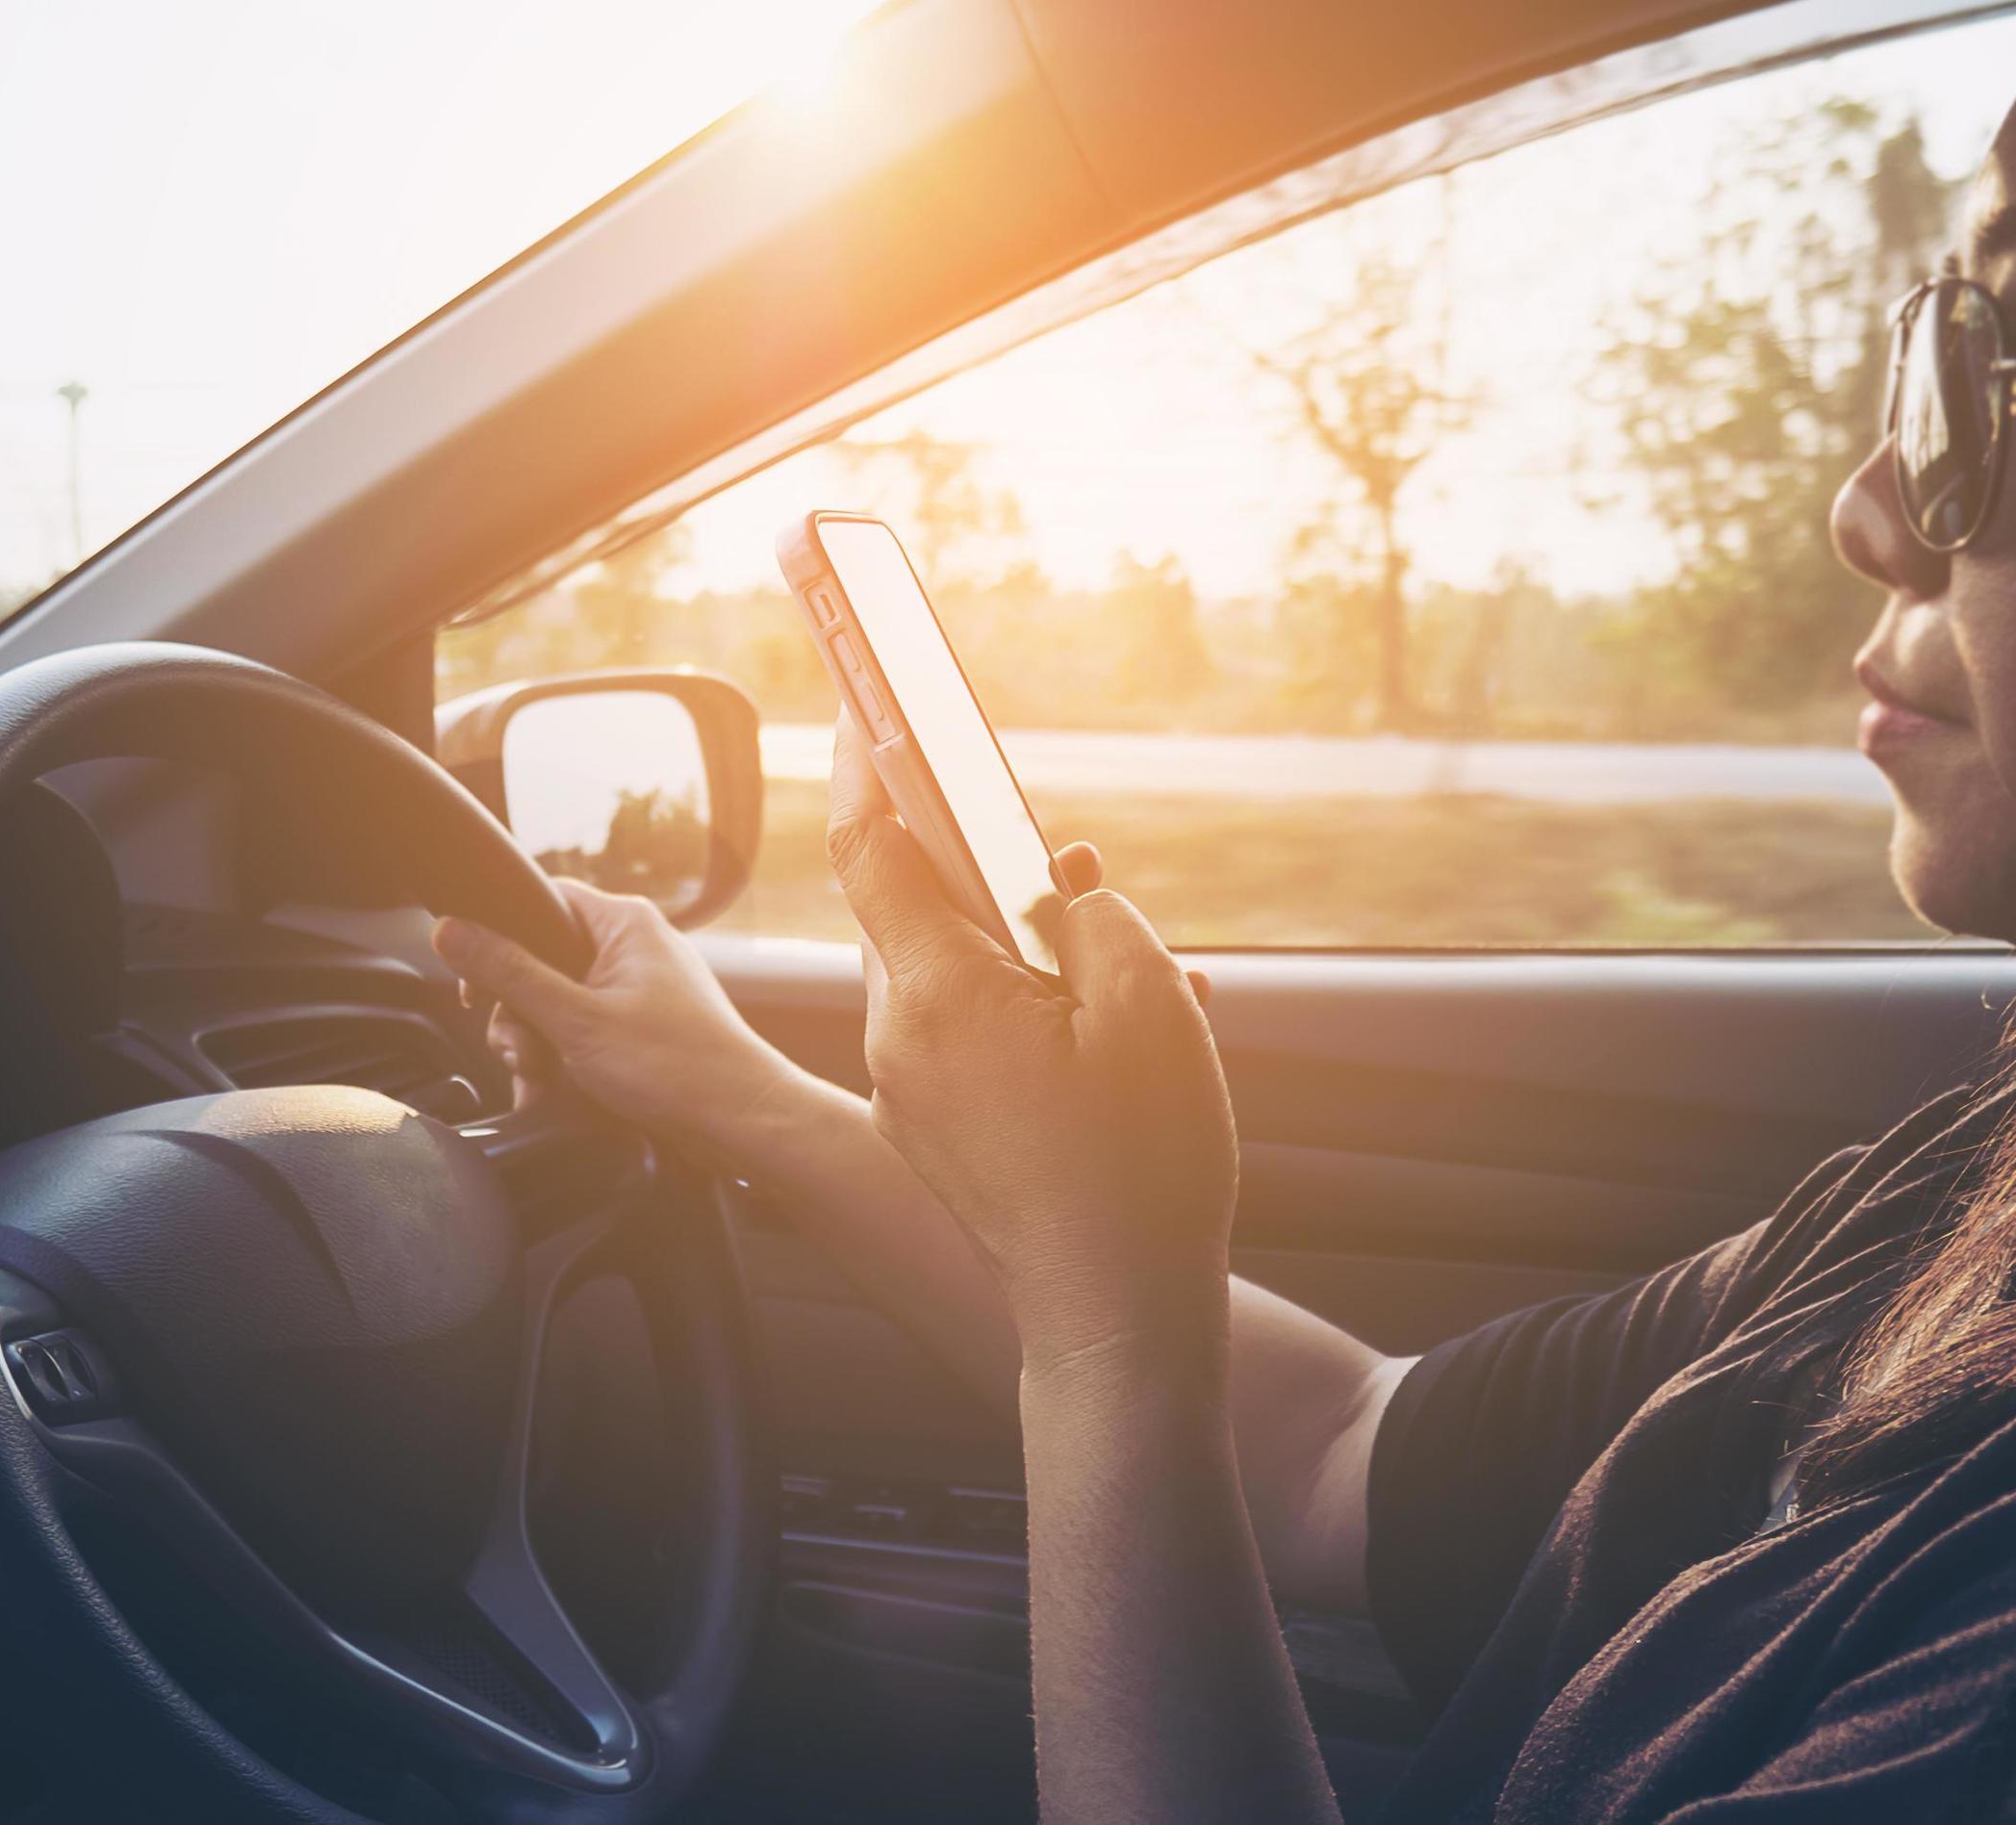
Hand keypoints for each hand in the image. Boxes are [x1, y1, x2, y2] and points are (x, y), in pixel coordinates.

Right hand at [431, 879, 801, 1159]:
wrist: (740, 1120)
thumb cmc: (676, 1067)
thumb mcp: (575, 1019)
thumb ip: (510, 973)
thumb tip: (452, 931)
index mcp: (624, 922)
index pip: (541, 899)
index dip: (498, 937)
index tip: (475, 984)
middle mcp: (634, 945)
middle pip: (542, 960)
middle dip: (519, 1015)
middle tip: (522, 1053)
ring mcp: (640, 986)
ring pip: (559, 1003)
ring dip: (538, 1046)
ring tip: (543, 1083)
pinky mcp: (644, 1024)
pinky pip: (586, 1029)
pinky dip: (566, 1060)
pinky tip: (556, 1094)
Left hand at [824, 711, 1237, 1374]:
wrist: (1114, 1317)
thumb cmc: (1139, 1168)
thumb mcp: (1151, 1009)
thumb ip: (1098, 919)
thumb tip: (1062, 888)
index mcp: (938, 994)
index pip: (872, 845)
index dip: (867, 762)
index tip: (863, 698)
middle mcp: (898, 1038)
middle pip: (914, 909)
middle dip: (980, 868)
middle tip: (1055, 859)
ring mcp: (908, 1091)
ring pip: (945, 972)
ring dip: (1012, 945)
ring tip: (1110, 964)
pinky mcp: (933, 1130)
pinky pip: (961, 1033)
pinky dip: (1016, 1007)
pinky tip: (1100, 1031)